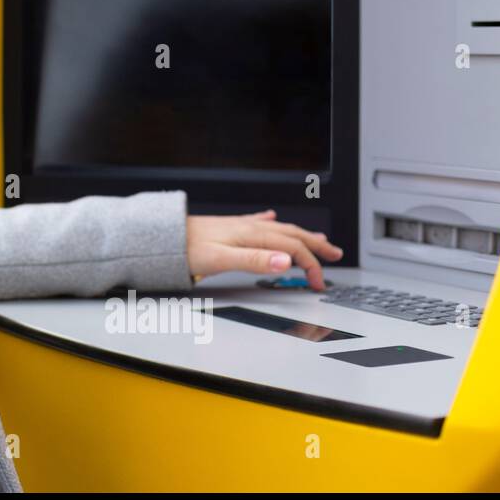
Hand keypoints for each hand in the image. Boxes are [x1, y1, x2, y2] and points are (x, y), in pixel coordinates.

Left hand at [186, 209, 341, 289]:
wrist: (164, 237)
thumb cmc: (187, 249)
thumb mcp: (221, 259)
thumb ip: (254, 260)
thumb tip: (285, 261)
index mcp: (251, 235)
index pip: (292, 248)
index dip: (310, 265)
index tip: (320, 282)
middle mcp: (248, 227)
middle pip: (291, 235)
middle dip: (315, 245)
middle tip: (335, 254)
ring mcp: (239, 226)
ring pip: (278, 229)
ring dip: (301, 235)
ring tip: (317, 238)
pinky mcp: (229, 228)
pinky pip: (258, 222)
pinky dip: (271, 222)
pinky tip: (272, 217)